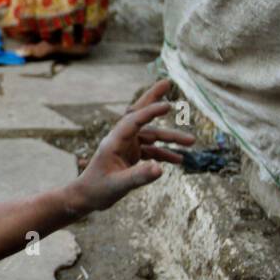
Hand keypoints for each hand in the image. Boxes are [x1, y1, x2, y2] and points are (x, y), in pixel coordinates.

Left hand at [75, 79, 195, 212]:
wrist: (87, 197)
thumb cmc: (97, 190)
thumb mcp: (118, 185)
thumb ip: (138, 177)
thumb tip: (160, 169)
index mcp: (114, 141)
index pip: (134, 121)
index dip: (150, 112)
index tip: (168, 106)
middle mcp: (121, 139)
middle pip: (139, 114)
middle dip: (153, 98)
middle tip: (167, 82)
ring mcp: (127, 146)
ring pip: (152, 136)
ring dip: (170, 138)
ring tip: (192, 141)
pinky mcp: (131, 155)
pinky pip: (152, 150)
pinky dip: (165, 153)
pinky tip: (179, 159)